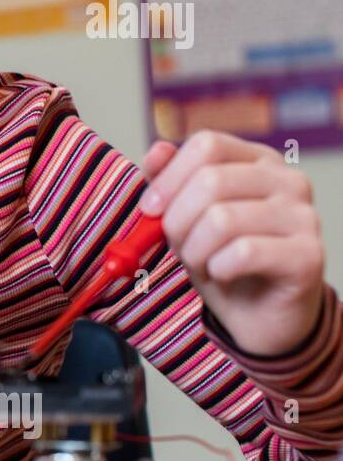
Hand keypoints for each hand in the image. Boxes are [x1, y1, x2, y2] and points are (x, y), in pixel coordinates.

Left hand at [140, 130, 325, 355]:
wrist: (259, 316)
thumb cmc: (222, 260)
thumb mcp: (186, 217)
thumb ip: (170, 182)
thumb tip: (156, 151)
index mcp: (258, 161)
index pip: (207, 144)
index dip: (168, 178)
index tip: (150, 210)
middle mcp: (288, 180)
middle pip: (210, 180)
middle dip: (177, 221)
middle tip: (181, 247)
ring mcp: (304, 216)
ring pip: (222, 218)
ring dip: (195, 250)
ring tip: (203, 263)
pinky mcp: (308, 255)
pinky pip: (243, 252)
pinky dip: (218, 268)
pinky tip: (224, 275)